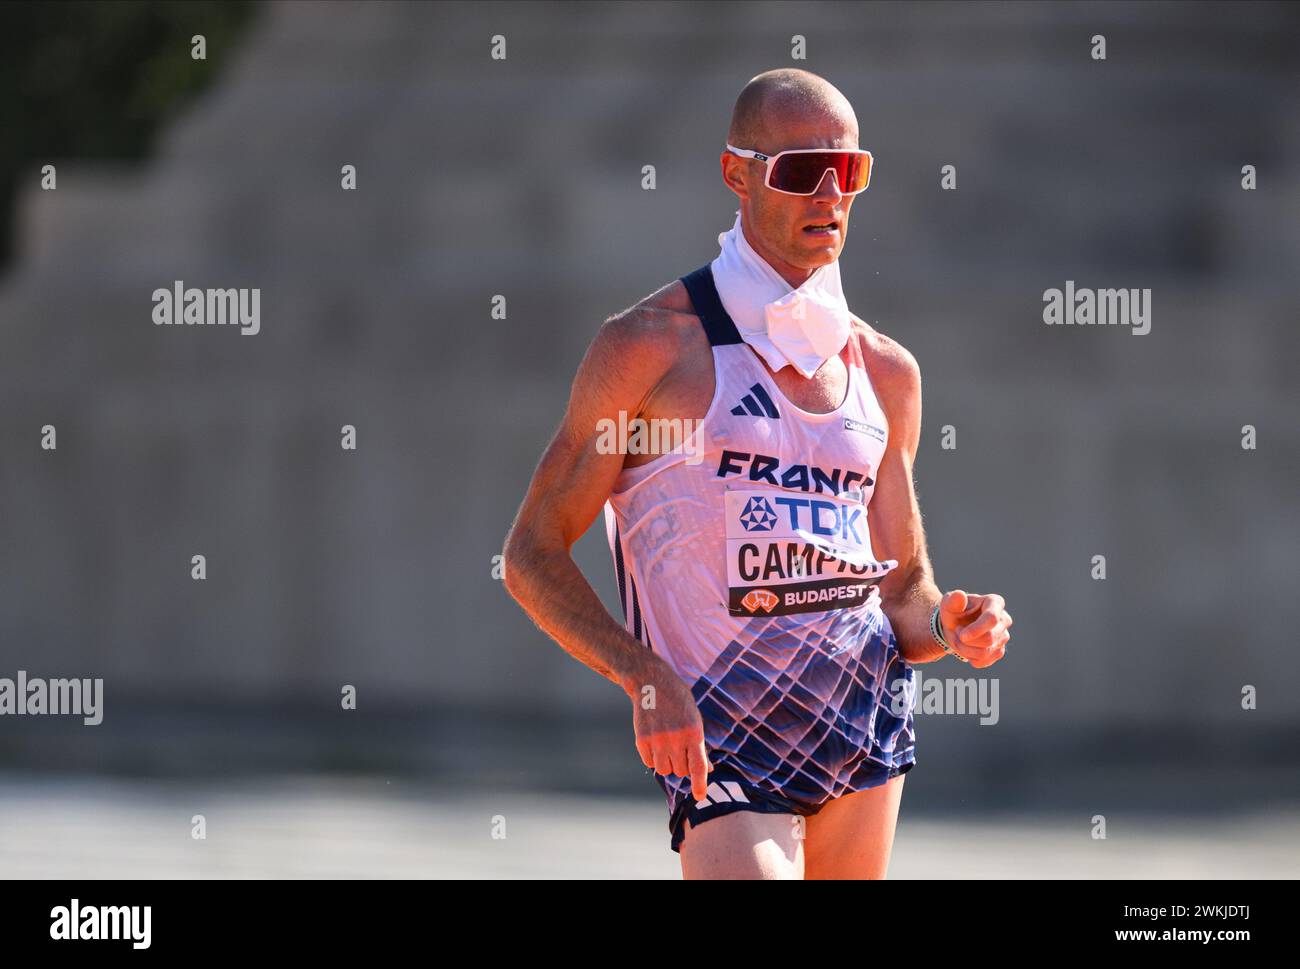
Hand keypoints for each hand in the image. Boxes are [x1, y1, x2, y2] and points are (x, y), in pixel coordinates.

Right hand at [624, 657, 710, 800]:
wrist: (652, 683)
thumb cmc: (679, 702)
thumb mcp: (695, 719)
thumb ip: (699, 745)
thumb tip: (707, 769)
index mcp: (693, 732)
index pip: (698, 766)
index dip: (700, 784)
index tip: (700, 797)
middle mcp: (675, 739)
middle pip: (681, 771)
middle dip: (682, 765)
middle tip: (680, 749)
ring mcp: (657, 740)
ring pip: (665, 770)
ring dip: (667, 764)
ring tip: (667, 746)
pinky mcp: (642, 740)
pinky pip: (650, 763)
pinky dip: (653, 758)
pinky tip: (655, 742)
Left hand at [939, 589, 1011, 668]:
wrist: (955, 626)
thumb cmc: (954, 611)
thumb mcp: (949, 603)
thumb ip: (953, 600)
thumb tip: (959, 595)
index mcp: (995, 603)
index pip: (992, 618)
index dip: (976, 630)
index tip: (962, 635)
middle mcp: (1004, 619)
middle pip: (989, 639)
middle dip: (967, 640)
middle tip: (956, 632)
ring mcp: (1004, 636)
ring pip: (986, 652)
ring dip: (966, 650)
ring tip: (959, 640)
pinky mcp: (999, 650)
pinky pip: (986, 661)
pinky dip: (971, 658)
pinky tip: (966, 649)